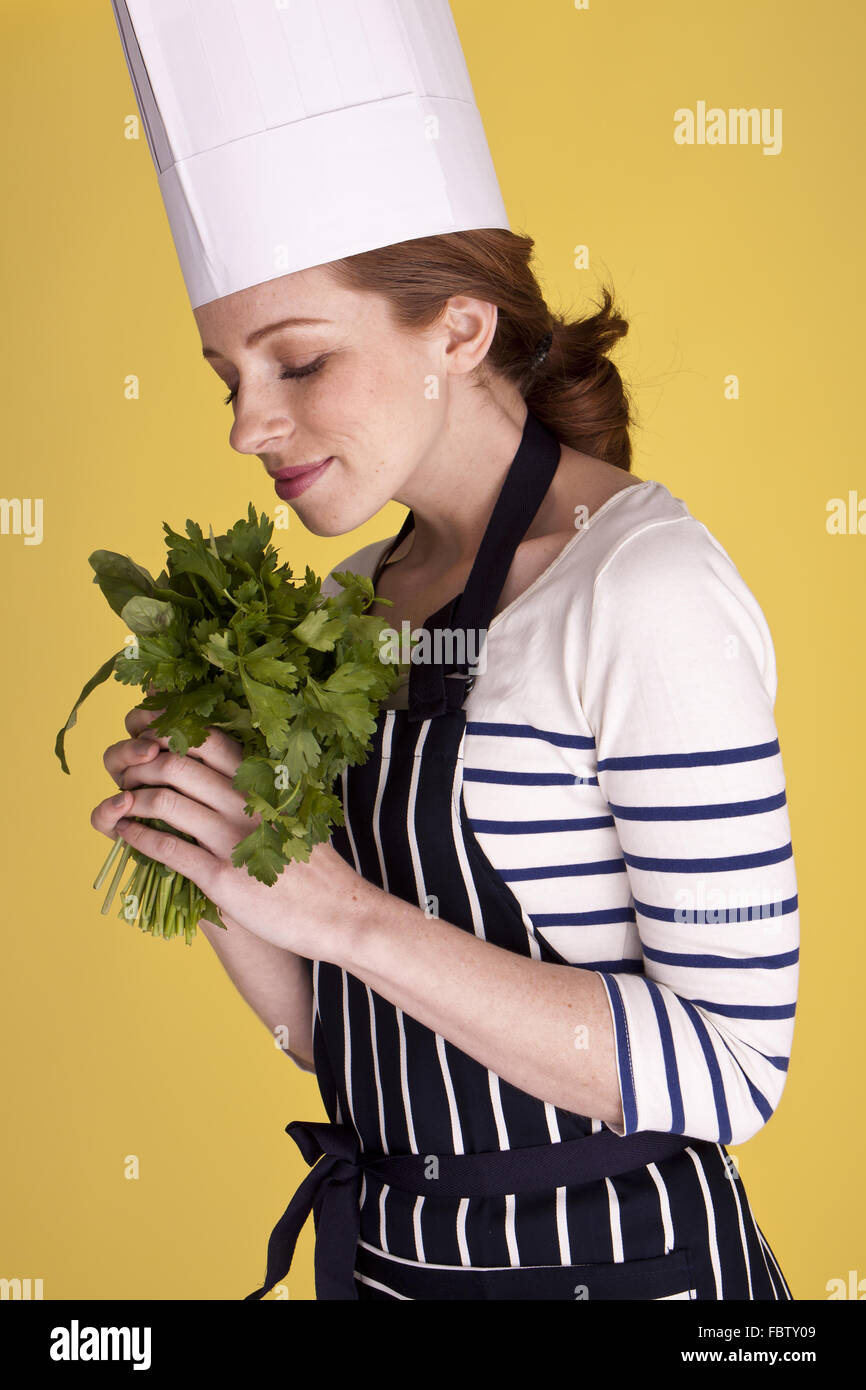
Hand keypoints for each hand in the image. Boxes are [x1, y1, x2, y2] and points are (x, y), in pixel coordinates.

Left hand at [90, 705, 372, 961]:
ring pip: (164, 802)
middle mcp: (247, 802)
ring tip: (120, 802)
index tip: (145, 731)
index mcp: (266, 781)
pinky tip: (125, 834)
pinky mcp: (222, 876)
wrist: (341, 913)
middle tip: (124, 771)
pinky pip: (166, 848)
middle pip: (176, 762)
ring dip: (131, 799)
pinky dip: (137, 837)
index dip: (169, 728)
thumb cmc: (316, 865)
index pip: (209, 737)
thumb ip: (261, 790)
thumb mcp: (295, 811)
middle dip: (139, 763)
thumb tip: (221, 772)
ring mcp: (233, 838)